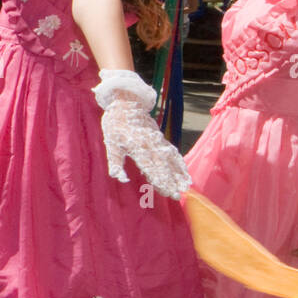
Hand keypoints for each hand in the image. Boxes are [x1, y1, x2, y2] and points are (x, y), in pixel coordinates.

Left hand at [93, 70, 189, 199]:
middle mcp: (151, 145)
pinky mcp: (161, 138)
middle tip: (179, 195)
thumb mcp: (111, 142)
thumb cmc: (116, 124)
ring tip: (187, 186)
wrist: (127, 102)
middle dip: (172, 181)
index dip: (160, 180)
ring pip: (171, 159)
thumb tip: (119, 178)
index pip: (151, 167)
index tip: (167, 192)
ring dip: (179, 173)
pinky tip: (185, 171)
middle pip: (164, 166)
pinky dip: (180, 162)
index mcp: (138, 147)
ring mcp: (158, 141)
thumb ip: (115, 161)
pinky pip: (173, 152)